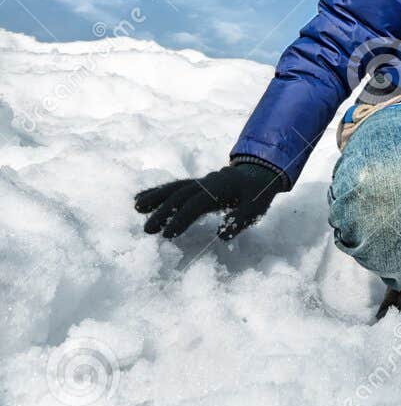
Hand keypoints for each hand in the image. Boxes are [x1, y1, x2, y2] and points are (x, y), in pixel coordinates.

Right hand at [134, 160, 286, 239]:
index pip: (196, 205)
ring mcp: (199, 182)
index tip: (166, 234)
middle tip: (147, 229)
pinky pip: (174, 187)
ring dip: (154, 197)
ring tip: (136, 208)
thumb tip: (221, 235)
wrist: (259, 170)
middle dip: (162, 211)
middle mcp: (205, 183)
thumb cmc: (257, 193)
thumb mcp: (256, 208)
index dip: (181, 219)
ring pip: (173, 188)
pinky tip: (140, 198)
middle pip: (180, 196)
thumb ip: (240, 220)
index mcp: (220, 189)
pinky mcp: (195, 184)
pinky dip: (157, 191)